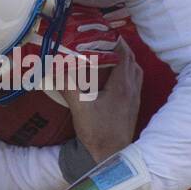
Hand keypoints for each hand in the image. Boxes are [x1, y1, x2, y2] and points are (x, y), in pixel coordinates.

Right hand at [64, 38, 141, 162]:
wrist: (110, 157)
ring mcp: (134, 99)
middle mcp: (132, 90)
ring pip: (135, 72)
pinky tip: (117, 79)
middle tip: (106, 41)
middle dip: (121, 48)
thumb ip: (68, 86)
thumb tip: (55, 68)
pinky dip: (128, 74)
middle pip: (131, 61)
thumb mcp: (79, 108)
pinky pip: (135, 83)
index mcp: (121, 85)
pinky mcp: (133, 108)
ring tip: (112, 56)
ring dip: (127, 61)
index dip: (116, 41)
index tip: (104, 32)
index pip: (124, 55)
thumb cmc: (97, 133)